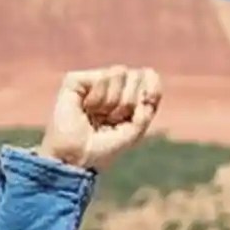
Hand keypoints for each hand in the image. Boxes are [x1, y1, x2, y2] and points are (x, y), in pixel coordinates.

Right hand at [38, 65, 162, 171]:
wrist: (77, 157)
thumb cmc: (104, 149)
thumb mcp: (135, 131)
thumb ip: (147, 107)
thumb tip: (146, 77)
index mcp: (128, 98)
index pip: (150, 78)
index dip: (153, 87)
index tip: (148, 101)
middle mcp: (112, 87)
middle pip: (136, 76)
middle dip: (128, 102)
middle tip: (112, 120)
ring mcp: (93, 82)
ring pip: (119, 72)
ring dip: (112, 102)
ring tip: (97, 116)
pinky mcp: (76, 80)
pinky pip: (101, 77)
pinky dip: (98, 98)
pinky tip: (86, 108)